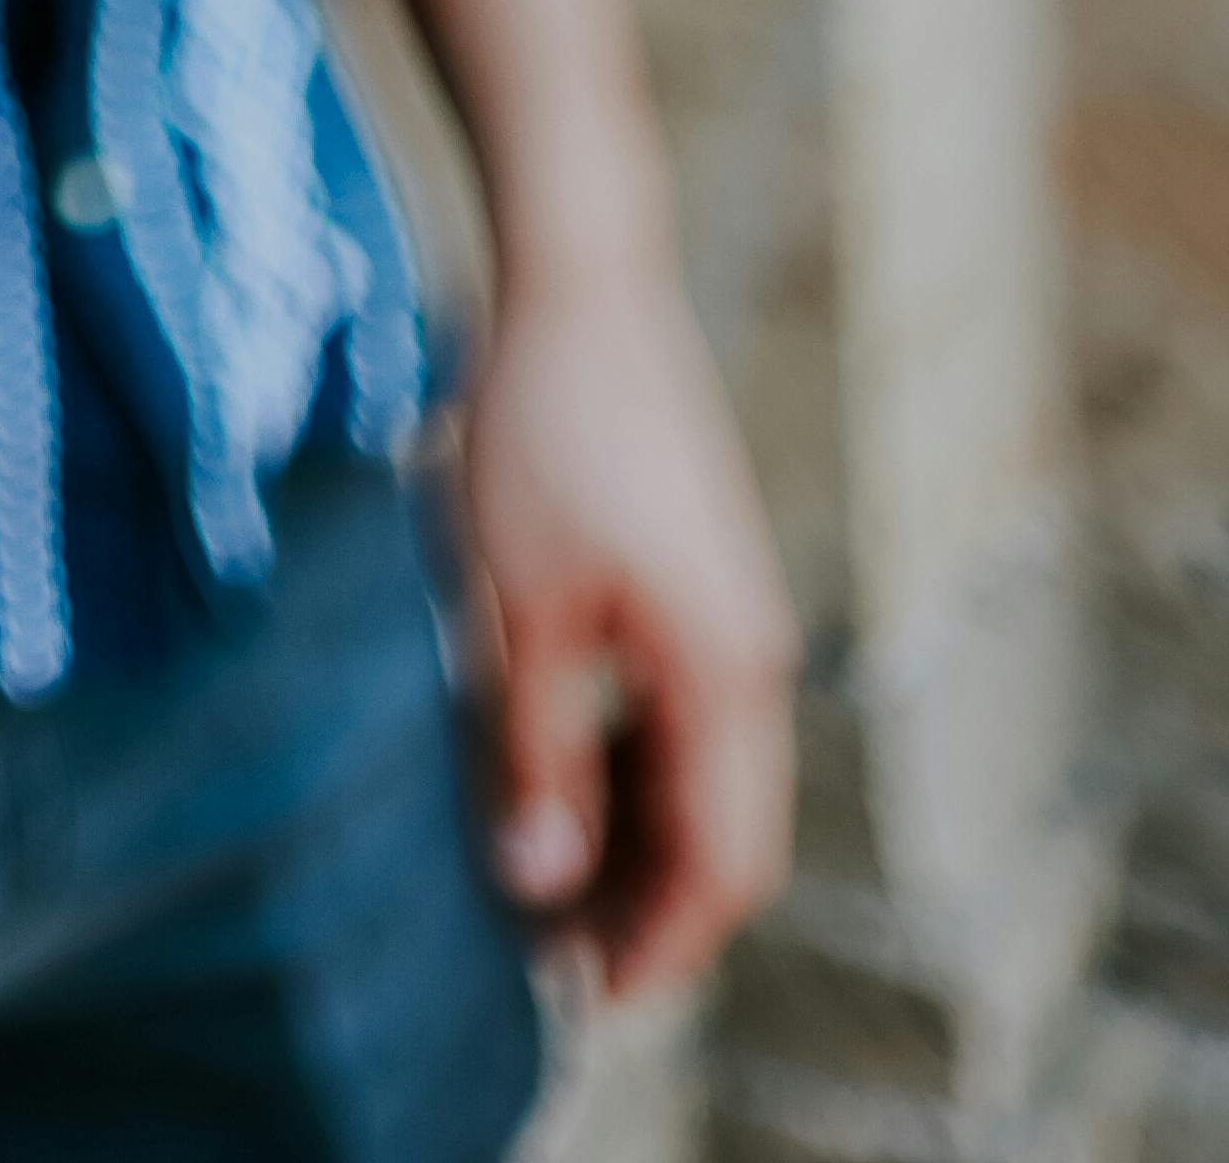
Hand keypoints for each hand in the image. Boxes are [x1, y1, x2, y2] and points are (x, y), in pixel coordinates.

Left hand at [465, 250, 799, 1000]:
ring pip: (707, 769)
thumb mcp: (518, 604)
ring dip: (640, 829)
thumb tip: (537, 882)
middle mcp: (754, 655)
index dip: (657, 943)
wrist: (585, 276)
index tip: (582, 995)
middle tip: (553, 949)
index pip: (718, 864)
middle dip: (649, 901)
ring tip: (544, 869)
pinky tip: (563, 764)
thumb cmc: (541, 431)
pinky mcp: (705, 573)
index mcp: (725, 676)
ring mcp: (736, 610)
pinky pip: (690, 706)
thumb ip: (535, 750)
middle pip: (725, 828)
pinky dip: (638, 758)